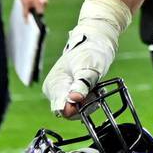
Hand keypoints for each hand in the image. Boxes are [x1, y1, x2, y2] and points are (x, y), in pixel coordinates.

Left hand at [19, 0, 46, 16]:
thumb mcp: (24, 4)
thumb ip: (26, 14)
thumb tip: (26, 22)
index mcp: (39, 3)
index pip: (40, 15)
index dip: (37, 17)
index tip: (34, 18)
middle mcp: (44, 2)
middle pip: (40, 12)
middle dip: (35, 11)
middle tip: (30, 7)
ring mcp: (45, 0)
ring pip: (41, 8)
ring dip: (36, 8)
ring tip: (31, 3)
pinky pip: (42, 5)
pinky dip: (38, 4)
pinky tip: (34, 1)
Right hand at [42, 0, 130, 116]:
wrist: (94, 40)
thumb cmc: (90, 51)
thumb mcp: (89, 68)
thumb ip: (81, 84)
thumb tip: (73, 100)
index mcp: (54, 84)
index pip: (60, 109)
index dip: (75, 110)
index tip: (89, 100)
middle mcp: (55, 90)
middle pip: (69, 111)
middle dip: (85, 105)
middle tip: (97, 92)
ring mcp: (62, 90)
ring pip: (76, 108)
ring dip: (89, 102)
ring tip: (98, 89)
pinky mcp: (70, 91)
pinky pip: (80, 103)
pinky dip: (90, 99)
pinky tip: (96, 90)